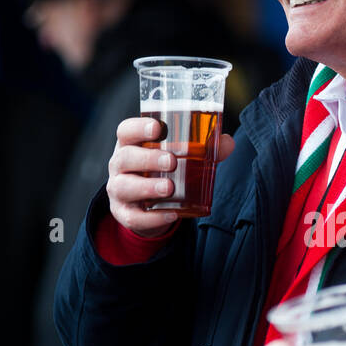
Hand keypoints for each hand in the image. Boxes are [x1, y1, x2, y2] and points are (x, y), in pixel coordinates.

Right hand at [106, 116, 234, 236]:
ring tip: (169, 188)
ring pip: (124, 187)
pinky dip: (152, 218)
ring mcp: (118, 190)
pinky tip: (171, 214)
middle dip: (147, 158)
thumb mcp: (179, 157)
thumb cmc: (163, 171)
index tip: (158, 128)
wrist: (151, 207)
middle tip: (172, 161)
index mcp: (131, 145)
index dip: (138, 127)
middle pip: (125, 158)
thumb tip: (227, 142)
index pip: (125, 131)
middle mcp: (119, 165)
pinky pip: (134, 217)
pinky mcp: (124, 214)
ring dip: (147, 187)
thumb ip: (203, 149)